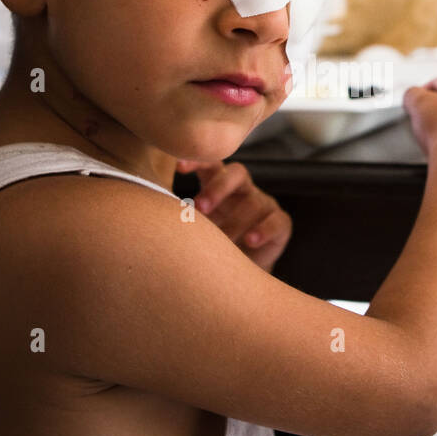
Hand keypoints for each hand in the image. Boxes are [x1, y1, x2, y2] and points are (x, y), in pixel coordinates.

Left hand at [176, 159, 292, 272]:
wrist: (240, 274)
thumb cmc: (212, 245)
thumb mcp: (197, 228)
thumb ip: (184, 217)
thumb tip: (155, 214)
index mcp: (219, 184)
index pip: (211, 164)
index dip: (197, 161)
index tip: (178, 167)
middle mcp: (242, 189)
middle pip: (237, 173)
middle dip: (218, 188)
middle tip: (199, 207)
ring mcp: (264, 204)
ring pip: (253, 201)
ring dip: (234, 221)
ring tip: (221, 242)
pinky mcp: (281, 222)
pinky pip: (275, 220)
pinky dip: (263, 230)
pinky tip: (250, 240)